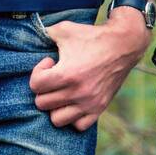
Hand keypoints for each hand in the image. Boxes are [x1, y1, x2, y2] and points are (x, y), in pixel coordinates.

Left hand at [28, 8, 151, 130]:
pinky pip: (79, 125)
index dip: (38, 71)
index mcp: (67, 74)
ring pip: (57, 119)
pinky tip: (74, 101)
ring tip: (62, 91)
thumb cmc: (91, 36)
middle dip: (44, 89)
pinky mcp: (100, 108)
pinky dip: (73, 117)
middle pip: (42, 103)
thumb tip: (31, 33)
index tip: (49, 62)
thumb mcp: (64, 29)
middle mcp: (77, 92)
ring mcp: (89, 103)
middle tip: (54, 76)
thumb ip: (44, 33)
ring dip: (55, 106)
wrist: (123, 44)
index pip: (35, 85)